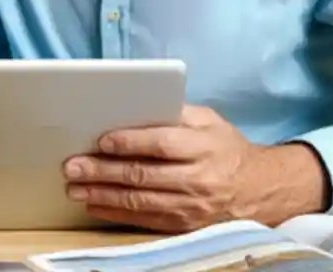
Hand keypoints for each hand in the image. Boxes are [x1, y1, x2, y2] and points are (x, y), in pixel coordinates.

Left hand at [62, 105, 327, 231]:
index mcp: (203, 147)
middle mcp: (197, 179)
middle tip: (73, 166)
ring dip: (102, 194)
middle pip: (144, 175)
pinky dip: (115, 213)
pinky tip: (94, 204)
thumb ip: (176, 113)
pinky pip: (144, 220)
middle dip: (103, 171)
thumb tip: (135, 106)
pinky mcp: (183, 225)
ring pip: (139, 201)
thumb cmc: (226, 149)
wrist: (259, 190)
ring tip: (74, 187)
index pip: (161, 144)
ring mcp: (190, 206)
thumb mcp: (210, 121)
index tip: (101, 140)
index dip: (129, 142)